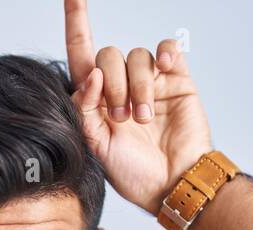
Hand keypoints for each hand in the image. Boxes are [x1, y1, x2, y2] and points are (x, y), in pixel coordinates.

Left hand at [64, 0, 212, 215]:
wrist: (173, 183)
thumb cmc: (133, 173)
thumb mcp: (95, 146)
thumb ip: (83, 109)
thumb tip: (89, 74)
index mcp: (96, 101)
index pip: (80, 55)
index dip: (76, 24)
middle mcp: (121, 86)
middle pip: (107, 55)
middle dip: (112, 84)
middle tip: (122, 117)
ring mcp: (150, 82)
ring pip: (137, 56)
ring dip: (138, 86)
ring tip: (144, 118)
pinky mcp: (176, 80)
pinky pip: (168, 48)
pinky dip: (166, 52)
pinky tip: (166, 69)